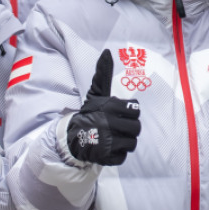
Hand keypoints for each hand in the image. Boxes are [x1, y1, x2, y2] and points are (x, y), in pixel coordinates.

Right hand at [65, 51, 141, 165]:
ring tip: (112, 138)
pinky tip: (108, 148)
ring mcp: (108, 142)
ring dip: (123, 141)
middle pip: (136, 128)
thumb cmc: (89, 114)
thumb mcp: (96, 94)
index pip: (135, 110)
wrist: (71, 138)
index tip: (118, 114)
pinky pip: (123, 157)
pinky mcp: (106, 157)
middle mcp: (108, 124)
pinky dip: (116, 154)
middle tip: (116, 127)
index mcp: (109, 107)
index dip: (128, 113)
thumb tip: (107, 52)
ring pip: (132, 143)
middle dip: (127, 128)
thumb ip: (103, 75)